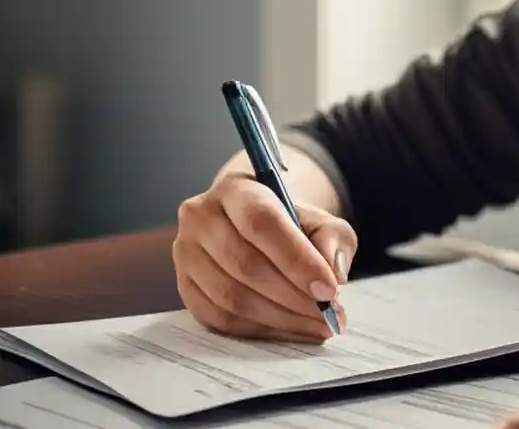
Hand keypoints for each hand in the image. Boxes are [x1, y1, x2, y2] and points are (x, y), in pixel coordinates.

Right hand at [173, 167, 355, 342]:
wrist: (255, 229)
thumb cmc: (291, 224)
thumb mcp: (321, 220)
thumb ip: (333, 240)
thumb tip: (333, 274)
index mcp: (235, 189)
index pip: (262, 223)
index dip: (297, 260)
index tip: (330, 289)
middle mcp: (201, 217)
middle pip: (245, 264)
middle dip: (294, 296)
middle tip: (329, 314)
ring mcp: (186, 253)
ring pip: (231, 297)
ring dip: (280, 318)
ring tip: (316, 325)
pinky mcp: (185, 286)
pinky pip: (219, 318)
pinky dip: (260, 329)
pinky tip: (289, 328)